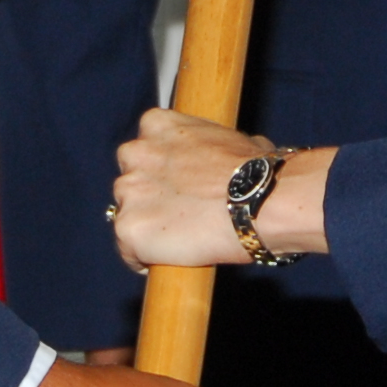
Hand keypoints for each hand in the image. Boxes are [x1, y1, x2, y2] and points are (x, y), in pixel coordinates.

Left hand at [111, 109, 331, 268]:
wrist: (260, 203)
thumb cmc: (257, 172)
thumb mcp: (235, 140)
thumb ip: (216, 147)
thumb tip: (241, 152)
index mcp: (158, 125)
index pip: (145, 149)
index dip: (162, 172)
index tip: (177, 188)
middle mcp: (135, 153)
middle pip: (129, 180)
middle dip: (148, 197)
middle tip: (178, 215)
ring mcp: (128, 192)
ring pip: (126, 215)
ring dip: (146, 226)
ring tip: (177, 242)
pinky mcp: (128, 228)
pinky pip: (128, 250)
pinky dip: (143, 258)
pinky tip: (167, 262)